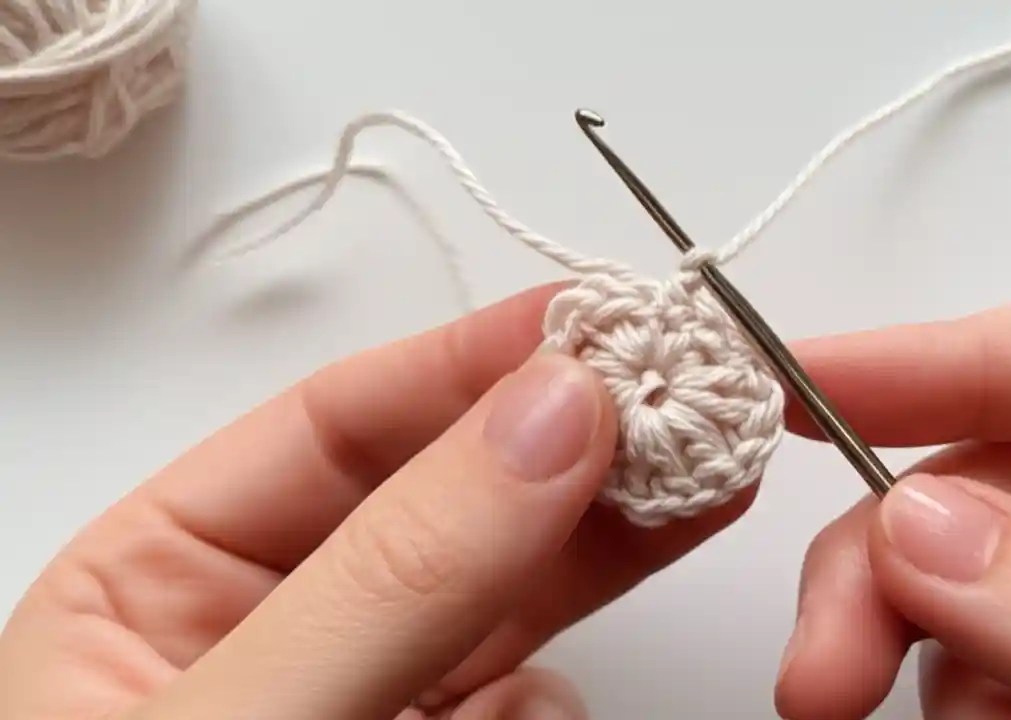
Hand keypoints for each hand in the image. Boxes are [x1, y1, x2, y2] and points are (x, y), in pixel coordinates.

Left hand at [0, 284, 754, 719]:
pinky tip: (557, 701)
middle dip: (569, 440)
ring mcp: (359, 708)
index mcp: (154, 584)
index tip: (600, 328)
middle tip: (690, 395)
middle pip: (444, 493)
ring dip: (602, 533)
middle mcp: (264, 631)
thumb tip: (546, 418)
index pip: (337, 427)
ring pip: (503, 589)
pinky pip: (522, 701)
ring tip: (696, 481)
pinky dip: (560, 688)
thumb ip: (390, 577)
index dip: (475, 363)